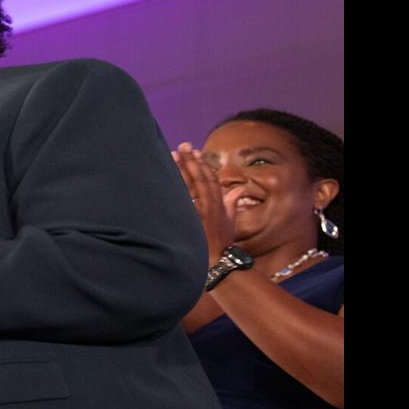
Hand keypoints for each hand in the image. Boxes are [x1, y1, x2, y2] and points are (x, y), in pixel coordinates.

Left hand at [172, 142, 234, 257]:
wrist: (217, 262)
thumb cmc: (223, 244)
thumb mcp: (232, 222)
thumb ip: (233, 203)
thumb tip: (240, 188)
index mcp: (219, 204)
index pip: (211, 178)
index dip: (203, 164)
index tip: (195, 152)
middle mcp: (210, 206)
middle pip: (200, 178)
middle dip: (191, 160)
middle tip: (182, 146)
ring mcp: (200, 213)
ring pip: (190, 187)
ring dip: (181, 170)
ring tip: (172, 155)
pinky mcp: (191, 221)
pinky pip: (182, 201)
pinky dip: (176, 189)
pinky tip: (167, 178)